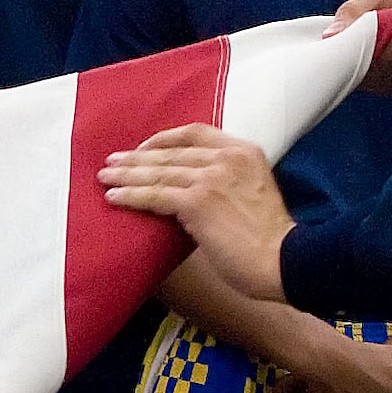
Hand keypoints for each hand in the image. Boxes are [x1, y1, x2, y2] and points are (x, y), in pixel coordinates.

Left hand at [100, 126, 293, 302]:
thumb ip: (228, 183)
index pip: (196, 132)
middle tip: (112, 161)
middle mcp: (227, 158)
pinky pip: (155, 195)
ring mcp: (211, 177)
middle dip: (137, 157)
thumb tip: (191, 192)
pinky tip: (114, 198)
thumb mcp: (255, 193)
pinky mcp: (198, 202)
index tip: (144, 147)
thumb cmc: (272, 240)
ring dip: (127, 175)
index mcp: (245, 151)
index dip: (164, 139)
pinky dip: (131, 196)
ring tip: (104, 178)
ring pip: (159, 171)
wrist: (287, 260)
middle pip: (171, 152)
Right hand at [336, 0, 391, 94]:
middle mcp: (363, 61)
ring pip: (387, 69)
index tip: (365, 36)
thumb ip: (354, 11)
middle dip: (389, 42)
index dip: (342, 53)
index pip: (332, 58)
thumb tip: (328, 35)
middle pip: (359, 69)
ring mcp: (385, 74)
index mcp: (349, 38)